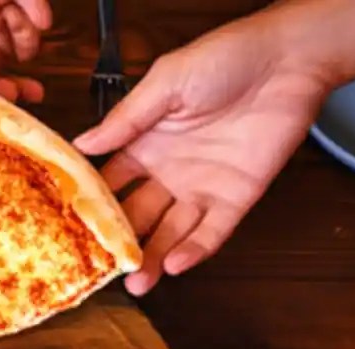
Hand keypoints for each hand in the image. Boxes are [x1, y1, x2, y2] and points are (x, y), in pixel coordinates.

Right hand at [74, 18, 333, 294]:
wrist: (284, 61)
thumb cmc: (222, 59)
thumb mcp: (164, 83)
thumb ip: (125, 120)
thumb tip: (80, 144)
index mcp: (145, 144)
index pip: (110, 183)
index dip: (91, 205)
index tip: (70, 229)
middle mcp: (169, 172)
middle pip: (137, 215)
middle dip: (120, 242)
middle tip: (100, 269)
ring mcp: (202, 188)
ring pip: (171, 231)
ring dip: (153, 258)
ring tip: (136, 282)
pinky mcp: (236, 198)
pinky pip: (212, 231)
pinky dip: (195, 249)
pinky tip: (175, 266)